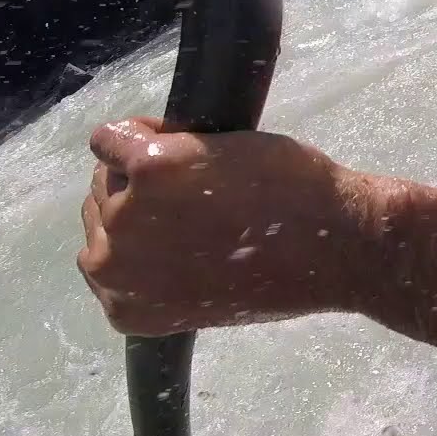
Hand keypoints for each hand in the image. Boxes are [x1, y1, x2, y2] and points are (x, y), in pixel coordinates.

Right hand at [77, 117, 378, 335]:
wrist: (335, 246)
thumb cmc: (285, 264)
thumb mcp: (204, 289)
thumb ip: (164, 269)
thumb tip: (148, 222)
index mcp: (123, 306)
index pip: (103, 247)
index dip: (145, 223)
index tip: (184, 217)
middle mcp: (111, 266)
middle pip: (101, 205)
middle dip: (142, 193)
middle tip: (202, 192)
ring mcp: (127, 215)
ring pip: (109, 169)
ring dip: (147, 161)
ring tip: (207, 173)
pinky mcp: (151, 168)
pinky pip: (113, 135)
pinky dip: (140, 129)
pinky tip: (186, 137)